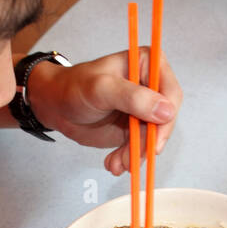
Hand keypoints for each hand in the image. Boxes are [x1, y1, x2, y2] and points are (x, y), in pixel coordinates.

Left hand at [26, 48, 181, 175]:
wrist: (55, 105)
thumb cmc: (73, 87)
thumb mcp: (101, 89)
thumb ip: (133, 98)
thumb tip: (166, 111)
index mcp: (147, 64)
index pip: (171, 93)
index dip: (167, 119)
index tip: (155, 141)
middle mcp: (150, 87)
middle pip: (164, 120)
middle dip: (148, 143)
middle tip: (132, 158)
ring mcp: (143, 109)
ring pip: (152, 139)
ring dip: (136, 155)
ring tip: (117, 163)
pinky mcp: (135, 128)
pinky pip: (140, 148)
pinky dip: (128, 159)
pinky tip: (114, 162)